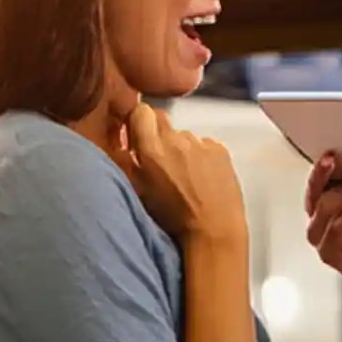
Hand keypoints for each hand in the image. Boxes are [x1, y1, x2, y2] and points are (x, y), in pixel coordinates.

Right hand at [122, 103, 247, 240]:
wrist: (213, 229)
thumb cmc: (171, 218)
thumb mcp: (137, 192)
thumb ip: (125, 163)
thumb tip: (121, 144)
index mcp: (152, 150)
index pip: (141, 111)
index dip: (138, 122)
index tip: (137, 136)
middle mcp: (177, 139)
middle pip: (162, 120)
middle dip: (157, 134)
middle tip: (159, 159)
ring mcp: (202, 143)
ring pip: (183, 135)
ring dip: (180, 147)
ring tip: (184, 174)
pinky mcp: (221, 149)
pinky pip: (204, 144)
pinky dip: (200, 155)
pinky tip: (202, 176)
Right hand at [305, 152, 341, 299]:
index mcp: (326, 208)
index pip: (317, 183)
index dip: (321, 167)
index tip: (331, 151)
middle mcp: (320, 224)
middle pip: (315, 194)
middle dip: (326, 175)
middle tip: (340, 159)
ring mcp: (324, 242)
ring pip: (324, 211)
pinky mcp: (336, 258)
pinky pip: (336, 234)